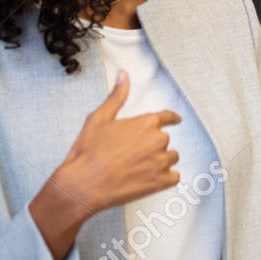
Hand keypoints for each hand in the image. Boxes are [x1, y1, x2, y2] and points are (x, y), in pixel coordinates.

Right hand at [28, 69, 181, 259]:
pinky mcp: (162, 182)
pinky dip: (165, 178)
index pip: (167, 116)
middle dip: (152, 145)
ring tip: (139, 167)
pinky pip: (174, 177)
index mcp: (146, 122)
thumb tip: (123, 75)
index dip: (171, 118)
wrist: (84, 184)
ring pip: (171, 158)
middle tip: (131, 154)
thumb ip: (116, 96)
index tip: (176, 120)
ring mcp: (161, 162)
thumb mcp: (99, 118)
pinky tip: (150, 180)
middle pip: (163, 140)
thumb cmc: (88, 151)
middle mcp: (158, 140)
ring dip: (160, 161)